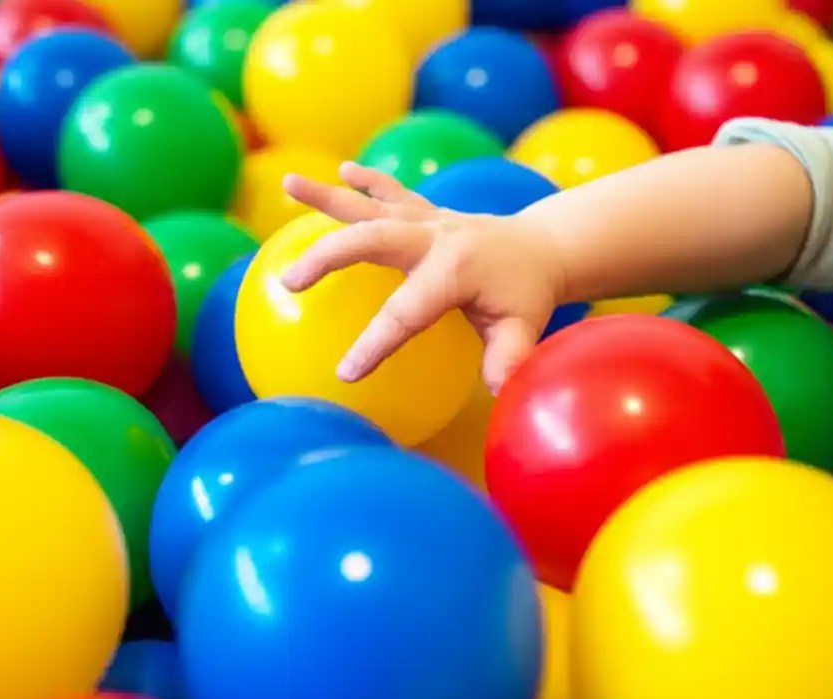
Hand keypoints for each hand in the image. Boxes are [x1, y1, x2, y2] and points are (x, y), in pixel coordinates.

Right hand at [283, 162, 566, 394]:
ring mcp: (429, 220)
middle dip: (329, 258)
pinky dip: (365, 182)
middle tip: (291, 282)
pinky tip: (341, 172)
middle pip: (373, 240)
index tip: (346, 373)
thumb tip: (501, 392)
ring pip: (372, 206)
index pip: (406, 311)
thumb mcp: (522, 329)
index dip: (375, 343)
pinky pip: (390, 193)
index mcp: (455, 271)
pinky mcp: (425, 212)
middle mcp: (437, 237)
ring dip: (328, 196)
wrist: (543, 249)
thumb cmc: (527, 295)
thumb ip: (509, 358)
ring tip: (289, 183)